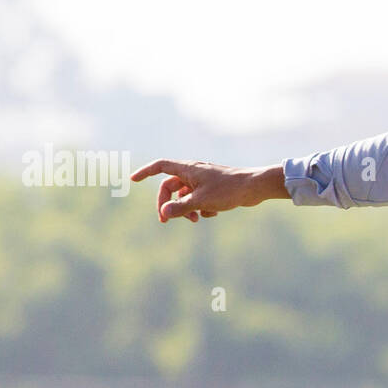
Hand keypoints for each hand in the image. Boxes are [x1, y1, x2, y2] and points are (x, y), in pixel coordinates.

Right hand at [129, 160, 286, 222]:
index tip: (133, 179)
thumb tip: (163, 214)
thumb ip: (180, 208)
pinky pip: (198, 200)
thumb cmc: (228, 190)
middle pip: (170, 187)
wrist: (254, 187)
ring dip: (185, 209)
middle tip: (166, 221)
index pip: (160, 167)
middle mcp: (193, 173)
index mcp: (187, 169)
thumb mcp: (201, 202)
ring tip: (195, 220)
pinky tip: (214, 213)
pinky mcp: (213, 189)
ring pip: (185, 196)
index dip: (145, 172)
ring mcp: (203, 181)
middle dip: (167, 204)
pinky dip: (201, 208)